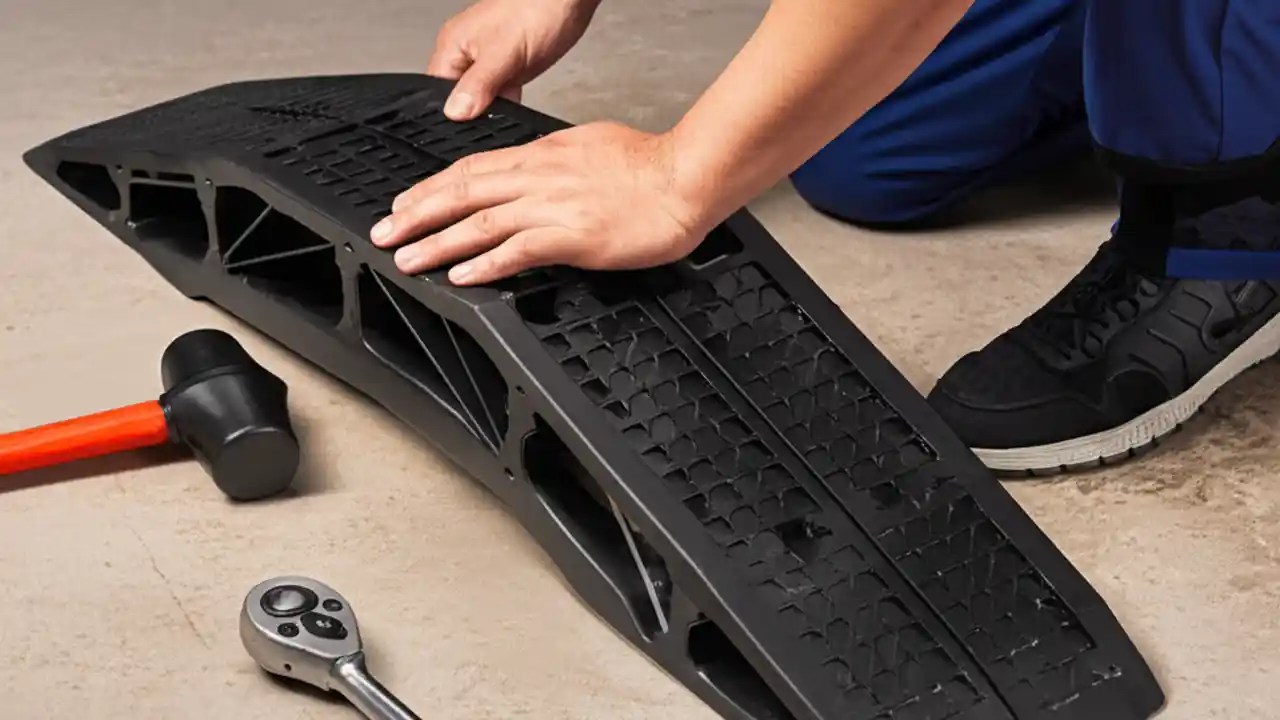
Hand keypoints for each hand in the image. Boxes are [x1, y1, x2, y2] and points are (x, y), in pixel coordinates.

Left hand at [369, 122, 713, 284]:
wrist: (685, 179)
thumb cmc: (650, 167)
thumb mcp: (590, 147)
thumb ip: (557, 163)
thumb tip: (539, 172)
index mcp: (542, 155)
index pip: (472, 168)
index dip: (432, 187)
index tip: (406, 202)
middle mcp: (539, 178)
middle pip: (463, 192)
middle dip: (417, 213)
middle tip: (385, 232)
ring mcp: (554, 207)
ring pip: (480, 222)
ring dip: (438, 241)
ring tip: (408, 258)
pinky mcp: (573, 237)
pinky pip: (518, 251)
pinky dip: (485, 263)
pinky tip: (461, 274)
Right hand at [428, 0, 600, 120]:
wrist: (568, 0)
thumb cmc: (536, 10)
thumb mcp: (502, 54)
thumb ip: (478, 84)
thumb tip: (455, 111)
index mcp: (453, 45)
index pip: (437, 90)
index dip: (450, 110)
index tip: (468, 123)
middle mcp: (466, 53)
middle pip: (459, 97)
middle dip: (474, 110)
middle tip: (493, 112)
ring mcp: (488, 61)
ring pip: (482, 98)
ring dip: (494, 107)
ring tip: (510, 98)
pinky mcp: (509, 67)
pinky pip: (501, 93)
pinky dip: (509, 102)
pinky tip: (518, 101)